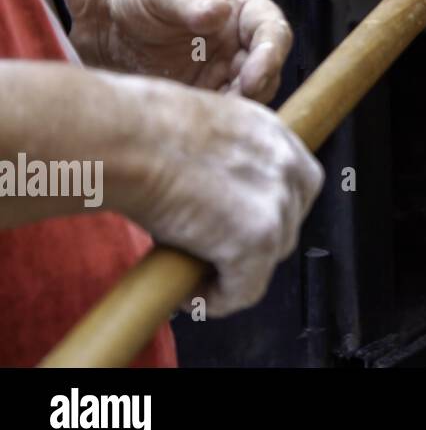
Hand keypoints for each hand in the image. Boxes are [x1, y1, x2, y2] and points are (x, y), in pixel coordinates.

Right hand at [0, 62, 323, 316]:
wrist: (125, 140)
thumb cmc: (138, 131)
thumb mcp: (201, 133)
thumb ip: (224, 161)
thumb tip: (214, 194)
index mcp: (271, 132)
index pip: (296, 183)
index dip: (268, 210)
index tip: (236, 225)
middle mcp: (285, 163)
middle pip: (288, 221)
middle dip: (255, 241)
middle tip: (213, 252)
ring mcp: (277, 201)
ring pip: (269, 256)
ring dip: (235, 271)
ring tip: (195, 273)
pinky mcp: (258, 238)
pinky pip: (245, 288)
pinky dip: (218, 298)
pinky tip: (189, 295)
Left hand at [56, 0, 292, 103]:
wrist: (104, 23)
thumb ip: (189, 0)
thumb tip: (219, 13)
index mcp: (241, 6)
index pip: (272, 30)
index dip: (270, 54)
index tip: (252, 77)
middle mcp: (242, 39)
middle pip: (269, 67)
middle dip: (256, 87)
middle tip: (233, 103)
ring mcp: (227, 68)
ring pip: (252, 93)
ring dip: (240, 106)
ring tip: (212, 115)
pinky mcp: (208, 92)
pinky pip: (225, 110)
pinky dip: (219, 118)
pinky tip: (197, 122)